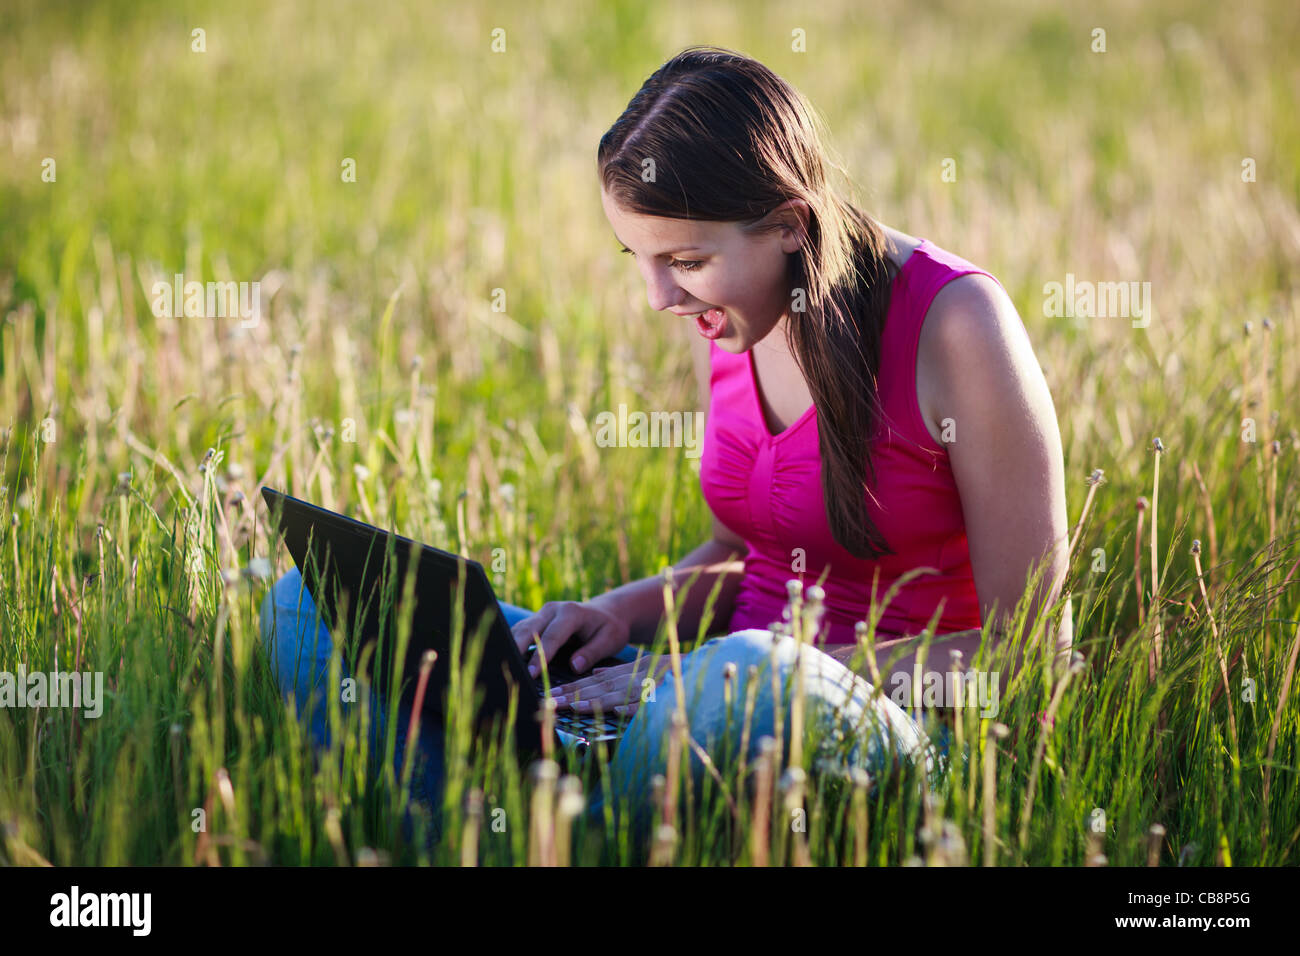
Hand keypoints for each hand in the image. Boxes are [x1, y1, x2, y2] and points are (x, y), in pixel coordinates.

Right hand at [510, 600, 629, 678]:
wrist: (607, 613)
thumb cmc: (610, 628)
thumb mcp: (610, 640)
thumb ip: (592, 653)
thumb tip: (574, 666)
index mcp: (571, 612)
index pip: (551, 636)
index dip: (540, 656)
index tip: (531, 674)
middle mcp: (553, 609)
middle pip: (529, 629)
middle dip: (517, 649)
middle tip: (510, 671)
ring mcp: (542, 614)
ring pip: (520, 630)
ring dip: (511, 647)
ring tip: (505, 668)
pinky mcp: (536, 621)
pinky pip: (521, 632)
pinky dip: (513, 646)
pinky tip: (508, 662)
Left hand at [548, 653, 672, 717]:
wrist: (711, 666)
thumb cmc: (677, 670)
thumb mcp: (647, 664)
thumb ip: (621, 669)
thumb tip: (597, 671)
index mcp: (631, 671)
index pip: (595, 680)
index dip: (572, 688)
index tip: (550, 696)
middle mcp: (638, 677)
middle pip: (600, 687)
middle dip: (573, 696)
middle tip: (549, 703)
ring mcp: (652, 687)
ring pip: (618, 695)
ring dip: (594, 701)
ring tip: (572, 708)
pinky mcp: (668, 697)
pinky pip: (650, 704)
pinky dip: (635, 707)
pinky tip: (619, 711)